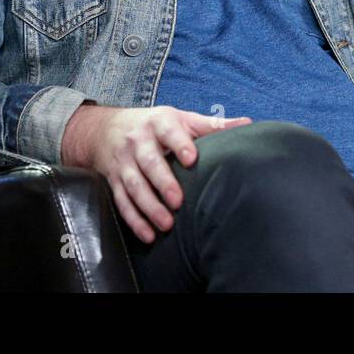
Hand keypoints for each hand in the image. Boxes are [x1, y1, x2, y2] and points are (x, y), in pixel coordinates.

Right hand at [63, 104, 251, 242]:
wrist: (106, 128)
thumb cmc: (155, 125)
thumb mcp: (181, 119)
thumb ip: (212, 125)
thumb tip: (247, 123)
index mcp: (159, 123)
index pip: (169, 132)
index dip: (180, 144)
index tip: (192, 159)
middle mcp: (138, 141)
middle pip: (148, 162)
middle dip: (162, 181)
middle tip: (178, 201)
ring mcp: (123, 162)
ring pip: (133, 185)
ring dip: (149, 206)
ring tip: (166, 224)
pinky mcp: (114, 181)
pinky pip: (122, 202)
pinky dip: (134, 220)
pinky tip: (148, 234)